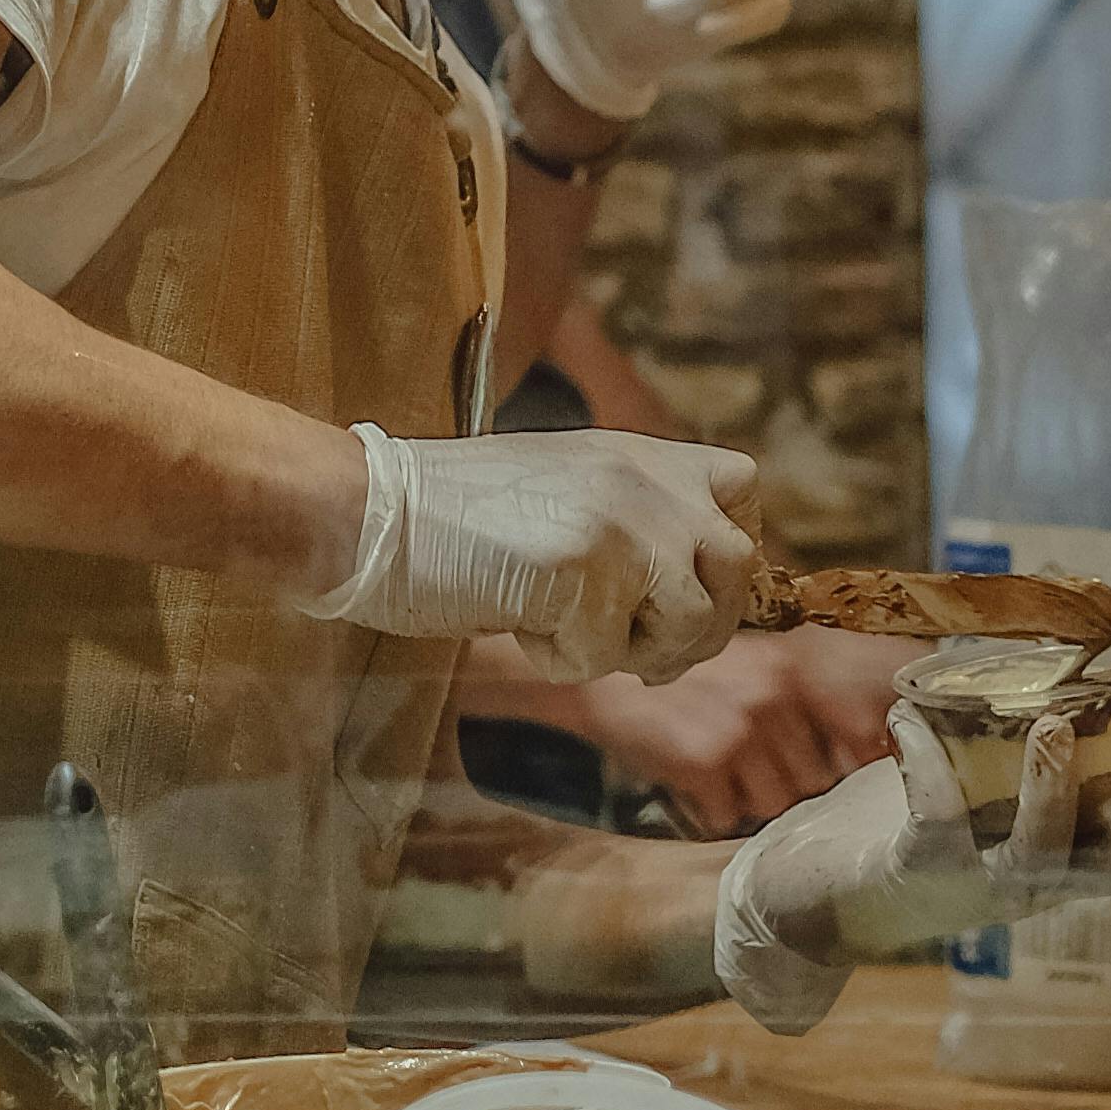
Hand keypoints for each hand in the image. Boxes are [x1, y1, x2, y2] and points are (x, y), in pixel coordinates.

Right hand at [301, 423, 762, 679]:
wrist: (368, 512)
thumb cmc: (450, 520)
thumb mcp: (564, 495)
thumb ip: (635, 528)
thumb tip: (702, 604)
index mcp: (635, 451)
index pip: (741, 489)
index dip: (723, 554)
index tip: (676, 590)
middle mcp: (640, 476)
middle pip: (734, 570)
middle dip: (692, 627)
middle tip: (630, 646)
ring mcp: (616, 518)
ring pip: (690, 620)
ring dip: (633, 649)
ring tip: (563, 628)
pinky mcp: (580, 566)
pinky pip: (606, 654)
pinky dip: (561, 658)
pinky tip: (516, 623)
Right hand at [574, 624, 919, 831]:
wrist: (602, 678)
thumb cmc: (679, 679)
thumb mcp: (747, 668)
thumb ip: (795, 700)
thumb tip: (857, 752)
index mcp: (790, 671)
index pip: (859, 733)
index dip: (857, 763)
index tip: (852, 774)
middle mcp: (773, 699)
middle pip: (814, 781)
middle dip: (786, 782)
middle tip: (748, 764)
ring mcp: (740, 732)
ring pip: (774, 804)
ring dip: (747, 798)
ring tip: (717, 769)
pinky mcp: (704, 763)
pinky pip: (728, 817)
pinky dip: (710, 810)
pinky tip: (690, 779)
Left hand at [710, 697, 1110, 1035]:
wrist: (817, 896)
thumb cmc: (920, 825)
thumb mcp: (993, 786)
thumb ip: (1040, 743)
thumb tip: (1081, 662)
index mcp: (1071, 854)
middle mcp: (1040, 880)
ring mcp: (980, 884)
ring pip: (1036, 853)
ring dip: (1050, 793)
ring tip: (1056, 728)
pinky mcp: (916, 873)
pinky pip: (934, 821)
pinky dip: (927, 765)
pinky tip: (910, 714)